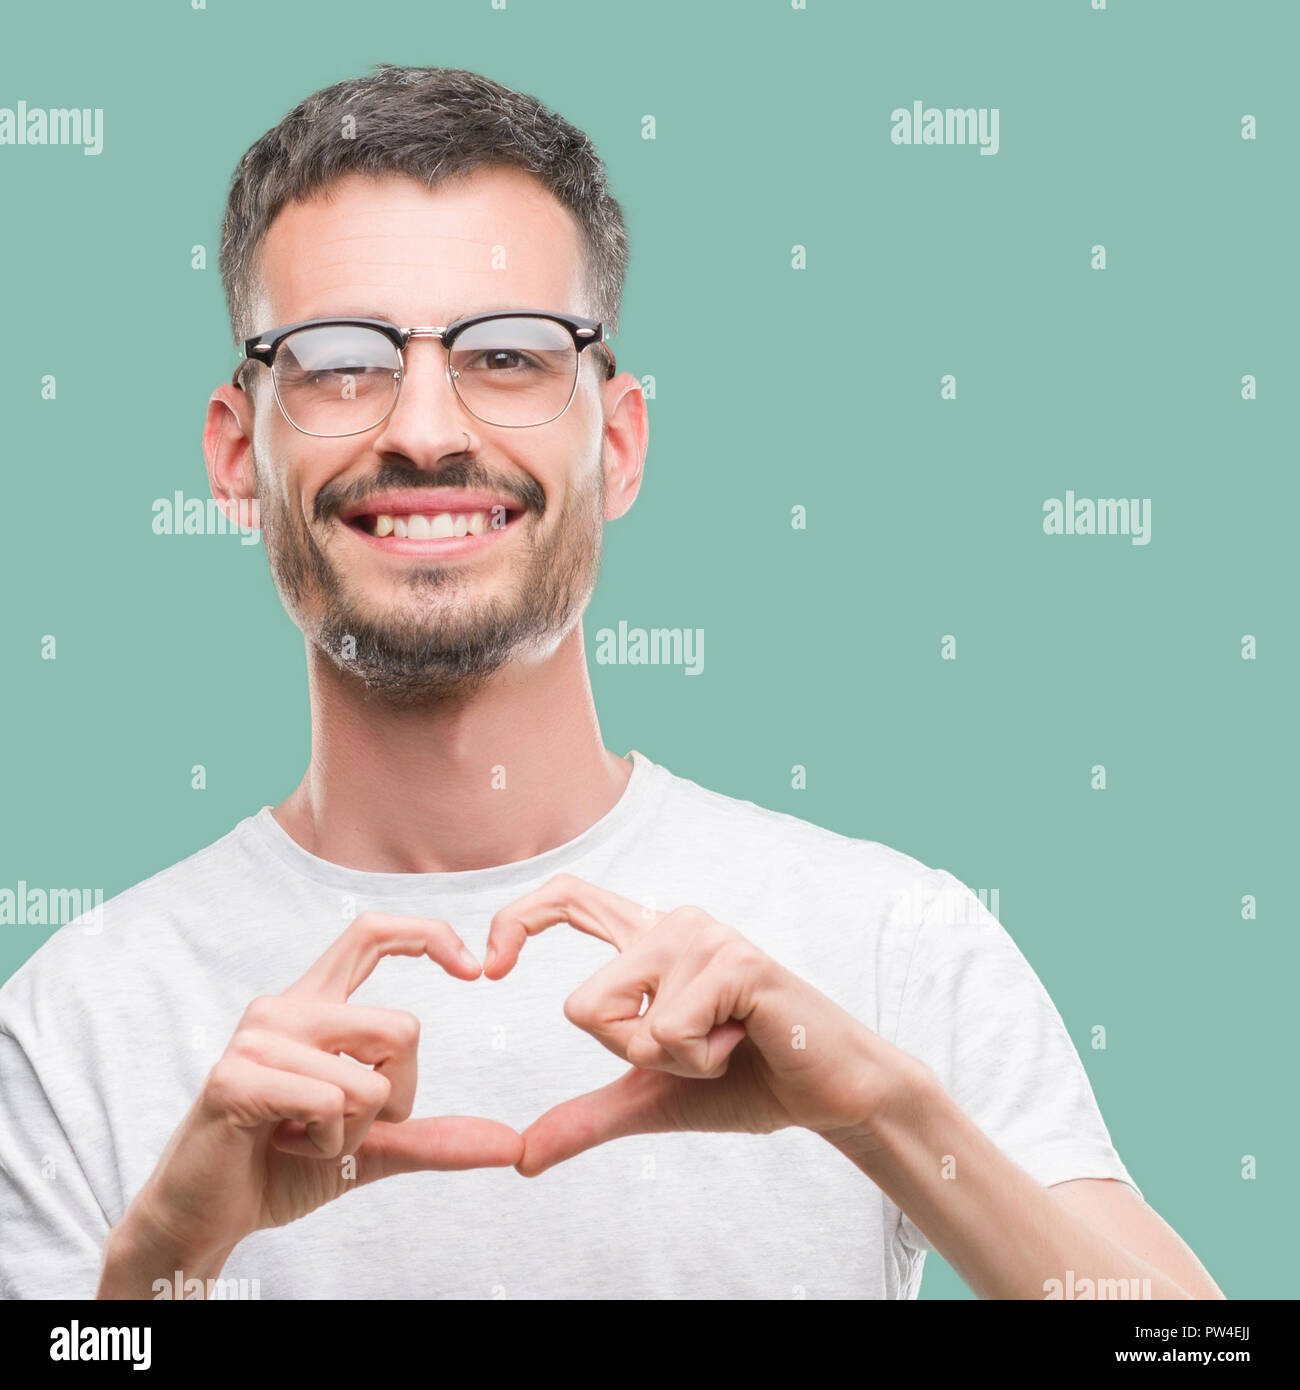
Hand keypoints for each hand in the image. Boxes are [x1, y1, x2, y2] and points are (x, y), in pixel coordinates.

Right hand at [101, 913, 521, 1293]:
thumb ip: (433, 1137)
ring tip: (304, 1138)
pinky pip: (334, 1104)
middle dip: (399, 1096)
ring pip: (372, 1077)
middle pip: (403, 1029)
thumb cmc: (280, 1168)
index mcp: (313, 1005)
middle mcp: (284, 1008)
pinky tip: (283, 1146)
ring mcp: (258, 1038)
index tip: (475, 970)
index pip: (373, 933)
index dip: (429, 935)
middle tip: (344, 1127)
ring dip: (356, 1132)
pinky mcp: (237, 1077)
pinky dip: (328, 1145)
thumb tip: (510, 1145)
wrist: (204, 1219)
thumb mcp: (370, 1147)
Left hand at [484, 875, 927, 1175]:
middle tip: (692, 1052)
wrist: (829, 1093)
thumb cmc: (745, 1082)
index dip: (517, 920)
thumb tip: (520, 1156)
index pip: (567, 897)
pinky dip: (702, 1064)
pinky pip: (669, 1033)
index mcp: (648, 939)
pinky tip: (746, 1042)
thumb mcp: (651, 1098)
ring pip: (626, 1024)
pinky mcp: (736, 963)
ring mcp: (705, 937)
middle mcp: (671, 923)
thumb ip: (586, 1116)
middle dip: (627, 1058)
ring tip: (726, 1044)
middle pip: (583, 1004)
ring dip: (672, 1064)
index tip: (487, 968)